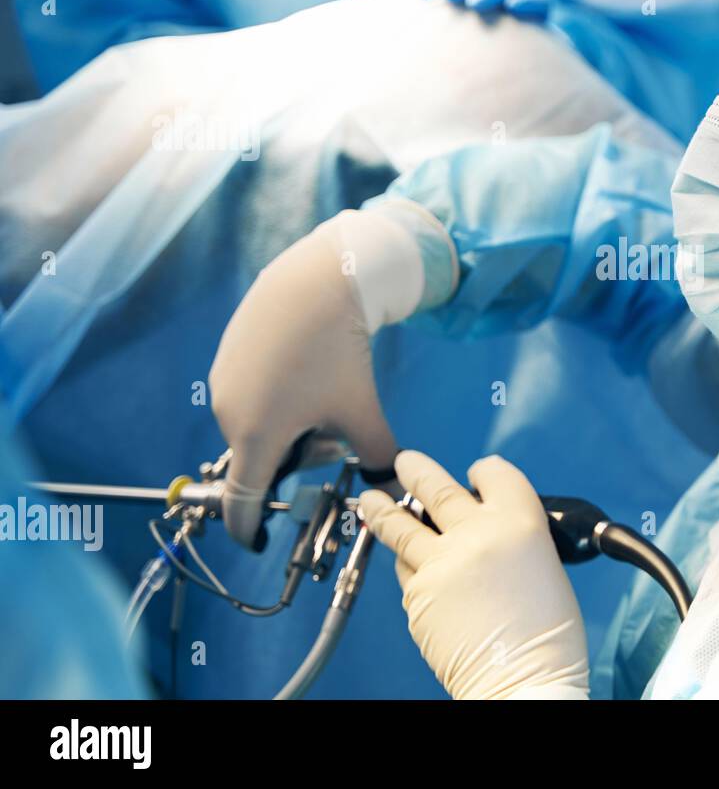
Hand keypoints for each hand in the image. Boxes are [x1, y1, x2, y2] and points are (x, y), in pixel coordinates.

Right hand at [209, 211, 416, 547]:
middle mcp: (228, 413)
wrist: (317, 280)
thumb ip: (377, 455)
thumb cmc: (338, 350)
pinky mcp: (227, 355)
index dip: (250, 529)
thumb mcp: (362, 409)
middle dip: (294, 460)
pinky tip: (306, 373)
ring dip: (285, 429)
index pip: (240, 503)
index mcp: (256, 437)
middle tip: (331, 440)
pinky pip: (247, 395)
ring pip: (253, 426)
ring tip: (321, 398)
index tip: (259, 541)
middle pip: (257, 460)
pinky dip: (275, 400)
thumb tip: (392, 484)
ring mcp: (223, 382)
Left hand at [359, 451, 588, 699]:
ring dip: (386, 508)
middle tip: (405, 461)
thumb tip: (481, 530)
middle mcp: (477, 532)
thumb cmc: (546, 635)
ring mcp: (441, 562)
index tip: (475, 473)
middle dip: (416, 470)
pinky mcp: (418, 593)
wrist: (523, 678)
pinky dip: (406, 562)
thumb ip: (512, 539)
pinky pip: (407, 569)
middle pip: (437, 487)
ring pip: (403, 524)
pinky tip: (407, 561)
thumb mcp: (546, 566)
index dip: (483, 471)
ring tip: (374, 499)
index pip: (494, 473)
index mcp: (519, 520)